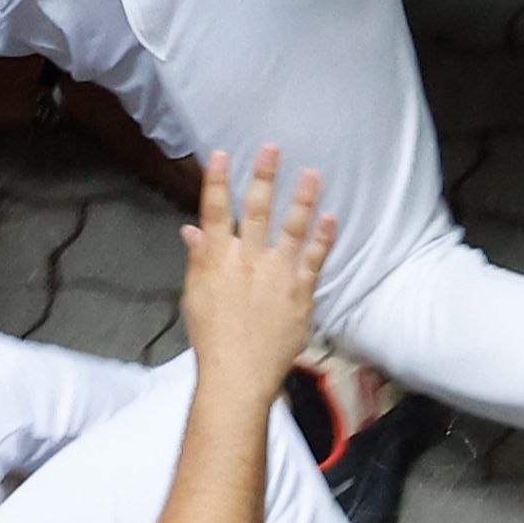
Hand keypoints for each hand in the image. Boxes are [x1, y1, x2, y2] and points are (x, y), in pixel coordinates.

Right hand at [177, 149, 335, 403]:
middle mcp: (247, 261)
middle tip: (272, 148)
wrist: (238, 375)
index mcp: (217, 261)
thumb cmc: (212, 337)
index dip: (217, 181)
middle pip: (255, 211)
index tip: (222, 154)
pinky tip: (332, 217)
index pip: (214, 213)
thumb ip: (198, 259)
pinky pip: (315, 259)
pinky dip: (324, 237)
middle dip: (263, 177)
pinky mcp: (301, 291)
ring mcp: (277, 275)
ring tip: (312, 173)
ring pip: (292, 228)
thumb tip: (191, 230)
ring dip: (303, 198)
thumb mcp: (195, 296)